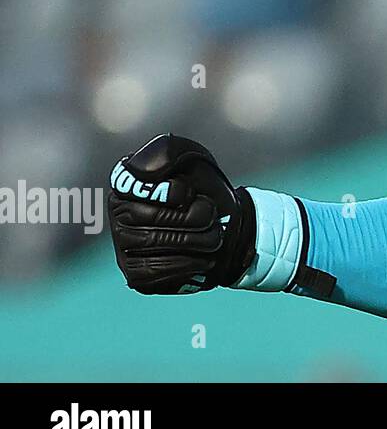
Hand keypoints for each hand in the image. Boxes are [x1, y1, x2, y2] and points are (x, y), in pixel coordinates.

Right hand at [108, 134, 255, 294]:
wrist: (226, 226)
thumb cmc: (204, 189)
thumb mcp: (190, 158)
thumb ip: (164, 152)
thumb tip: (141, 173)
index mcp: (126, 184)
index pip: (140, 187)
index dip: (174, 192)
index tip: (189, 192)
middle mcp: (117, 217)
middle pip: (152, 218)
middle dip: (193, 217)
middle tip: (210, 216)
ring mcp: (124, 248)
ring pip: (156, 245)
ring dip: (196, 240)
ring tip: (213, 236)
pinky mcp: (136, 275)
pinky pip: (157, 271)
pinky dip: (189, 263)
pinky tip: (202, 257)